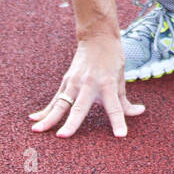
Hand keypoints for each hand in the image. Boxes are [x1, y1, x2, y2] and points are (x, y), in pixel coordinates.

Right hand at [29, 34, 144, 137]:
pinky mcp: (66, 81)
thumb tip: (139, 112)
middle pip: (80, 107)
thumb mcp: (121, 78)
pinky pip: (55, 99)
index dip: (119, 121)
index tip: (121, 135)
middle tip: (63, 135)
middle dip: (72, 122)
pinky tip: (34, 119)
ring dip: (49, 117)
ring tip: (37, 130)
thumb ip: (125, 100)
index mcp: (108, 84)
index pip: (115, 107)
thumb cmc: (112, 60)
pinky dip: (45, 110)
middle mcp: (90, 84)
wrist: (98, 38)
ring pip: (61, 103)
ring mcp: (75, 82)